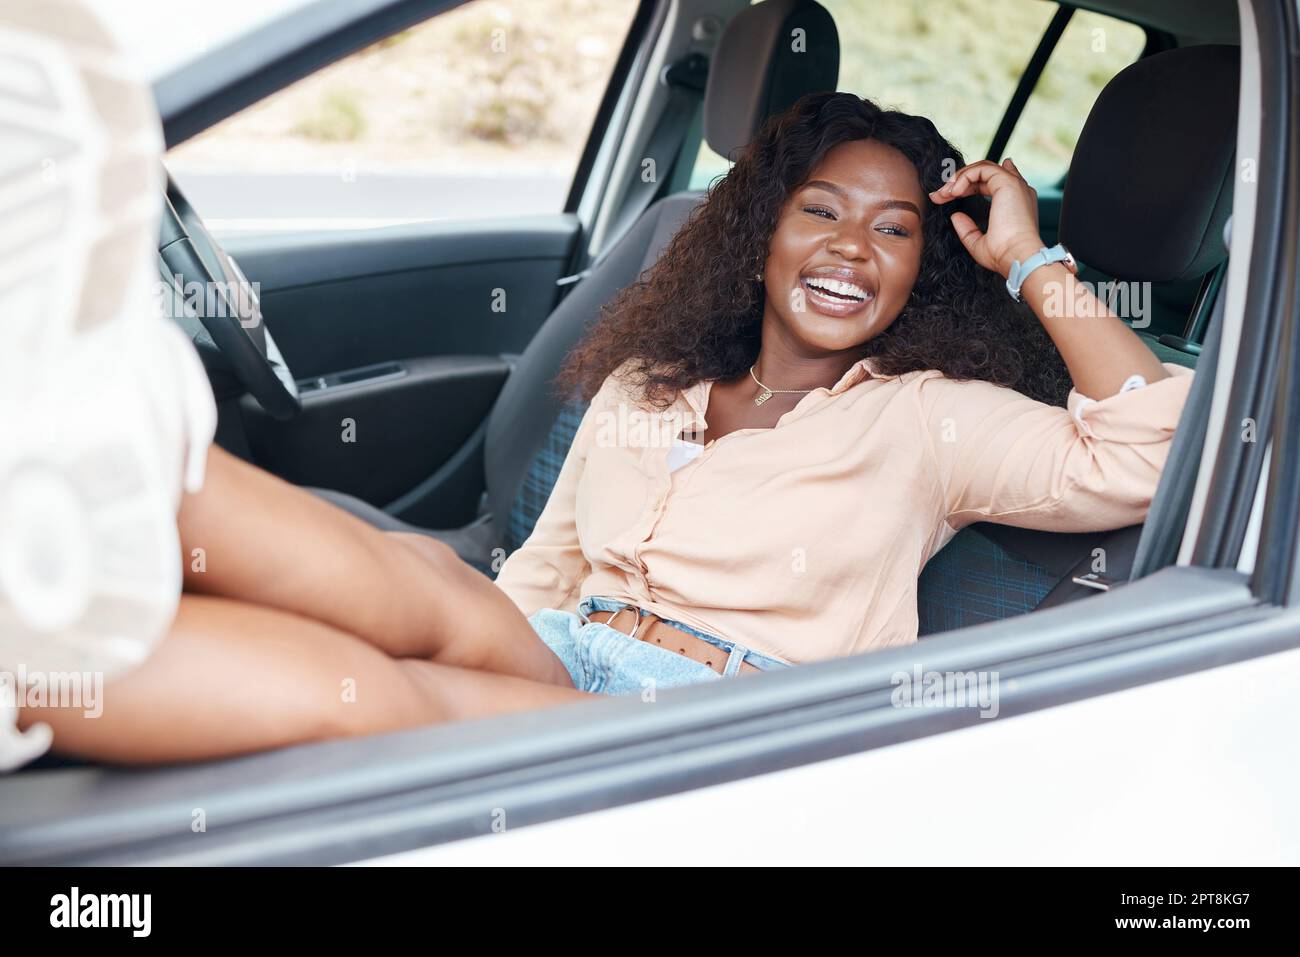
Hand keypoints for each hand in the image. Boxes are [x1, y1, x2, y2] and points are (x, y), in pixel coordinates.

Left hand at [928, 158, 1044, 277]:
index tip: (949, 194)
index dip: (970, 182)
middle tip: (938, 196)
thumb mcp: (979, 243)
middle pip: (983, 174)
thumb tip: (955, 216)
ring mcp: (1013, 185)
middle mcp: (1015, 191)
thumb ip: (967, 229)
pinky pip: (981, 170)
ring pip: (981, 168)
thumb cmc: (1003, 255)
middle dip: (957, 182)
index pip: (993, 180)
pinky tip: (954, 193)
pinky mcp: (1007, 182)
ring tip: (944, 194)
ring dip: (959, 178)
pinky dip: (964, 177)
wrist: (1016, 257)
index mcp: (1013, 202)